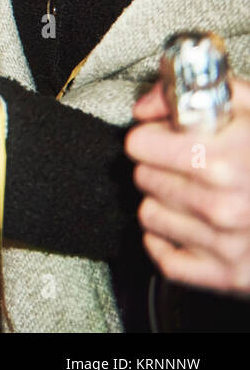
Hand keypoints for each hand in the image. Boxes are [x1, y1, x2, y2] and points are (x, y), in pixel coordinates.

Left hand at [125, 76, 249, 296]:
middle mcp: (221, 206)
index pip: (141, 146)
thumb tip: (147, 107)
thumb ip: (198, 94)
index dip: (152, 136)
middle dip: (161, 167)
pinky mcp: (227, 276)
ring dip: (166, 203)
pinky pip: (165, 259)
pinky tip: (192, 226)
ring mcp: (224, 245)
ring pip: (150, 215)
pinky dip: (171, 242)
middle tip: (189, 166)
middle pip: (144, 178)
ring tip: (197, 194)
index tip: (162, 138)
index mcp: (224, 162)